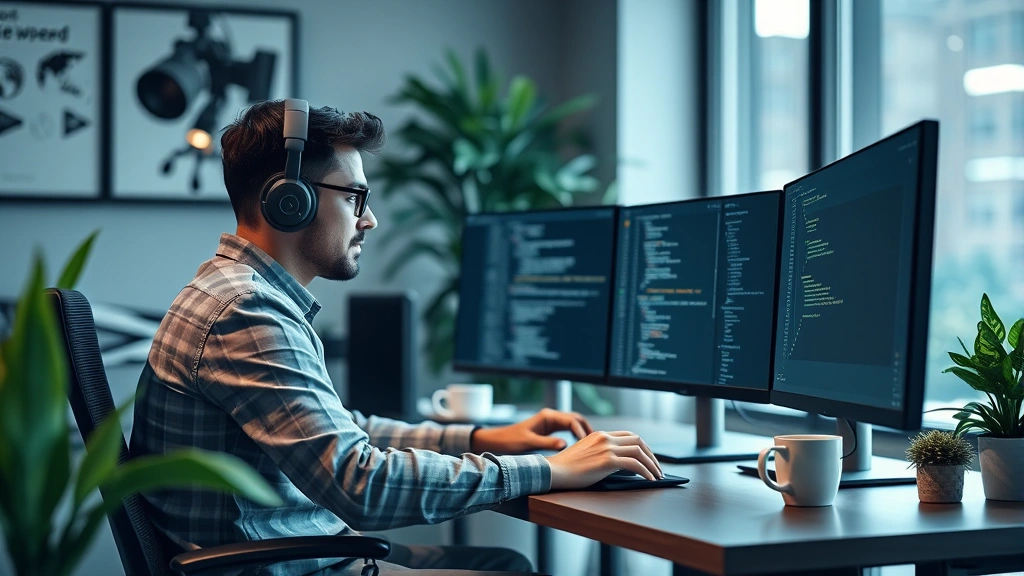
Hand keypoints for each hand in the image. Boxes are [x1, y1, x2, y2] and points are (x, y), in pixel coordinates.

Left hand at [470, 408, 593, 453]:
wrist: (496, 441)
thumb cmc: (510, 441)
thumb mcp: (528, 443)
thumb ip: (547, 443)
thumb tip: (566, 446)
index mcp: (547, 416)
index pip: (571, 421)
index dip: (581, 431)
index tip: (587, 443)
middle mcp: (550, 417)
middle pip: (576, 419)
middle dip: (586, 429)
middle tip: (596, 443)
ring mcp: (550, 422)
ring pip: (572, 424)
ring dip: (582, 431)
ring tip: (591, 445)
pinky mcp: (548, 430)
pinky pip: (567, 430)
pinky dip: (575, 435)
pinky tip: (580, 446)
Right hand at [545, 431, 663, 489]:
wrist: (553, 471)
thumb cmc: (567, 467)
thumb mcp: (586, 453)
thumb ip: (601, 452)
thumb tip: (618, 463)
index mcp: (600, 434)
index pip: (629, 435)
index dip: (642, 447)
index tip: (648, 458)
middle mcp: (605, 438)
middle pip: (638, 441)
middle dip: (651, 455)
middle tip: (657, 468)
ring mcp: (606, 448)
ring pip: (639, 451)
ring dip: (652, 464)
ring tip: (657, 475)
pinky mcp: (607, 461)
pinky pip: (634, 464)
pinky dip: (646, 472)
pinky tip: (649, 480)